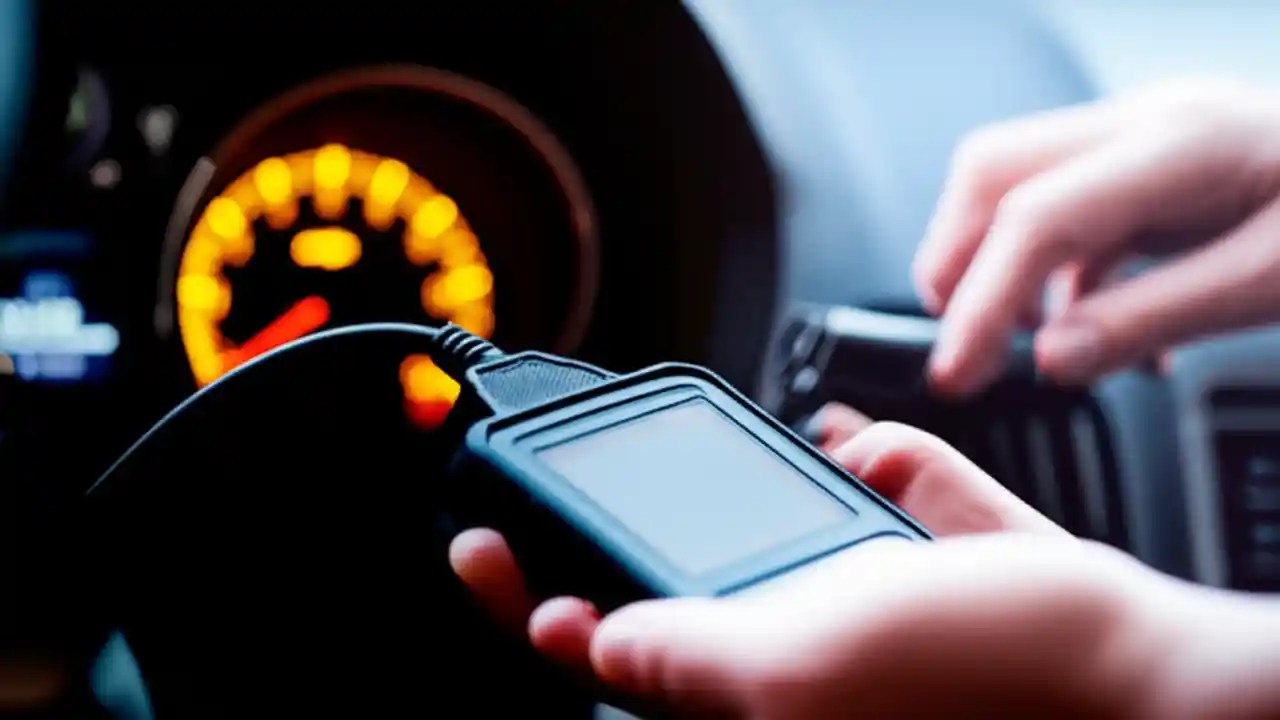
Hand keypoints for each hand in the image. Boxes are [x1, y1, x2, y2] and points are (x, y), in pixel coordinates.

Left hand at [450, 409, 1202, 717]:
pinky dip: (813, 467)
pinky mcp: (873, 564)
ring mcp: (819, 603)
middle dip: (601, 528)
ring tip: (660, 439)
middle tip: (554, 462)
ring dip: (700, 489)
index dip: (524, 604)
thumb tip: (597, 644)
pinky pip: (817, 507)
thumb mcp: (801, 666)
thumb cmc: (977, 671)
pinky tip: (827, 444)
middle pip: (647, 587)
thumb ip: (686, 659)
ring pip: (726, 540)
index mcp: (732, 686)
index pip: (596, 654)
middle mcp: (765, 651)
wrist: (1111, 649)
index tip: (476, 545)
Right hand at [914, 79, 1279, 395]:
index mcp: (1182, 144)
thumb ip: (1152, 317)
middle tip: (962, 347)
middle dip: (958, 261)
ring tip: (1016, 341)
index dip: (981, 300)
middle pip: (994, 171)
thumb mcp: (1275, 282)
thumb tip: (1050, 357)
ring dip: (995, 264)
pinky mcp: (1153, 166)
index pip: (1037, 216)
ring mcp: (1146, 137)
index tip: (957, 371)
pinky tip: (1086, 327)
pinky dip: (1052, 275)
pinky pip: (1066, 210)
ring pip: (1015, 184)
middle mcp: (1148, 124)